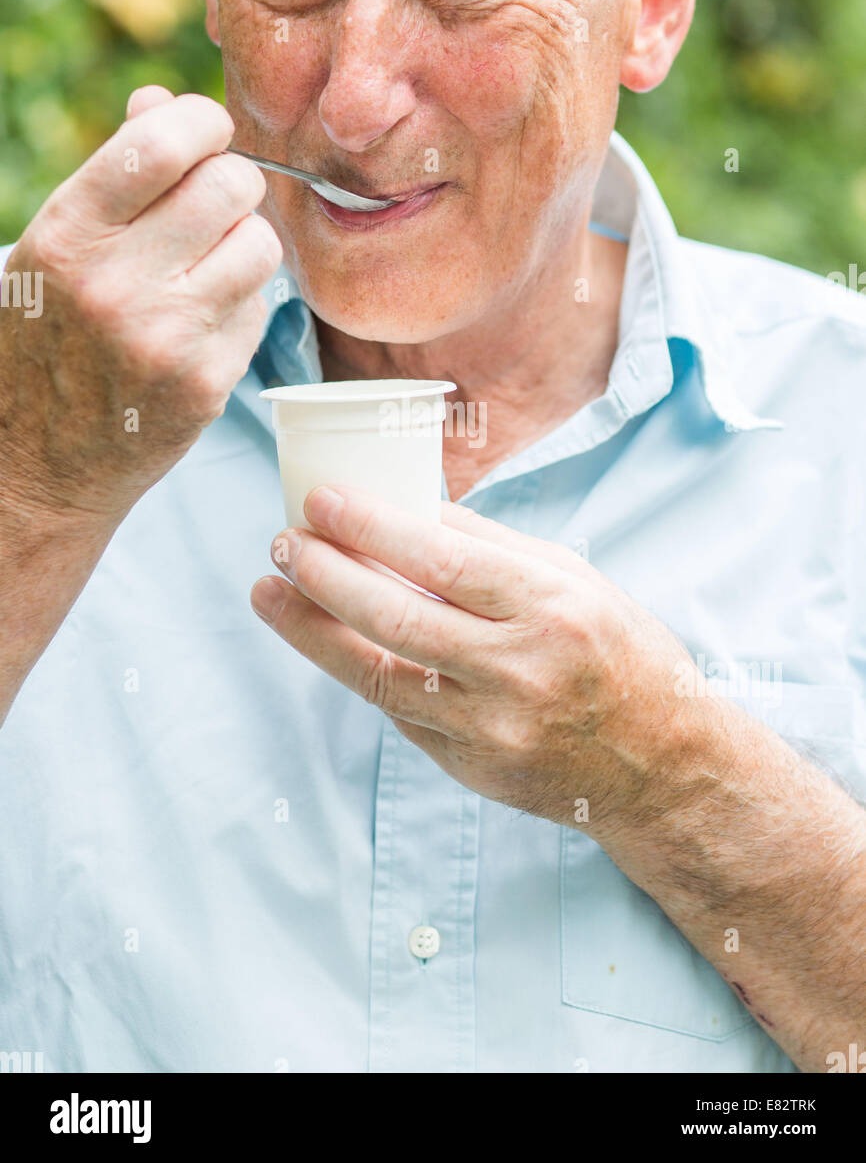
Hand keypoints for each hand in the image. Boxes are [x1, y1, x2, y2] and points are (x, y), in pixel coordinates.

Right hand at [0, 86, 282, 523]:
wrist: (38, 462)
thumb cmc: (48, 336)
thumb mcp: (53, 247)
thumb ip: (114, 171)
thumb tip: (164, 101)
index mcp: (67, 233)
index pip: (165, 140)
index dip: (204, 125)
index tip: (204, 138)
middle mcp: (115, 282)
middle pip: (232, 186)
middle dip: (231, 188)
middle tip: (210, 211)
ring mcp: (165, 337)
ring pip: (261, 244)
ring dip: (243, 247)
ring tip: (204, 270)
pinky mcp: (206, 382)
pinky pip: (261, 308)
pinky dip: (241, 307)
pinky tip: (199, 326)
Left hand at [251, 484, 699, 828]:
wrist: (662, 766)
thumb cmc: (620, 653)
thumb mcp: (575, 580)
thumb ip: (491, 547)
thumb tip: (407, 507)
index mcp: (550, 606)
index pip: (442, 559)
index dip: (371, 528)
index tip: (320, 500)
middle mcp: (518, 668)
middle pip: (395, 616)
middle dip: (325, 574)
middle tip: (283, 541)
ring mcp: (490, 727)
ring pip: (378, 673)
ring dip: (313, 628)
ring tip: (272, 590)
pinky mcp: (470, 767)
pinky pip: (400, 710)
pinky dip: (359, 669)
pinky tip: (328, 638)